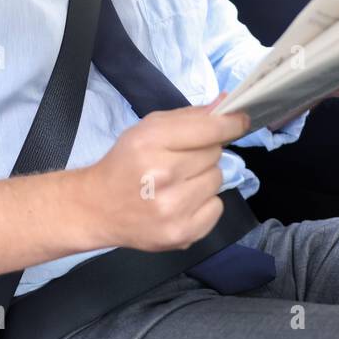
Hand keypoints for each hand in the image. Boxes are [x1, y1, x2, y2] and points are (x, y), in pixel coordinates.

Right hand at [84, 94, 248, 252]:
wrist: (97, 208)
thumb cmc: (125, 163)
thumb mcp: (147, 130)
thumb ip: (189, 116)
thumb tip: (227, 104)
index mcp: (150, 143)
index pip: (209, 130)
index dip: (230, 123)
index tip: (241, 120)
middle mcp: (163, 176)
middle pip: (215, 154)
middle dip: (204, 152)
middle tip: (181, 159)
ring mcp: (173, 209)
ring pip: (218, 180)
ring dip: (204, 178)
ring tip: (179, 182)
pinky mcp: (182, 234)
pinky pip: (217, 208)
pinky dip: (205, 203)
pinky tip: (182, 202)